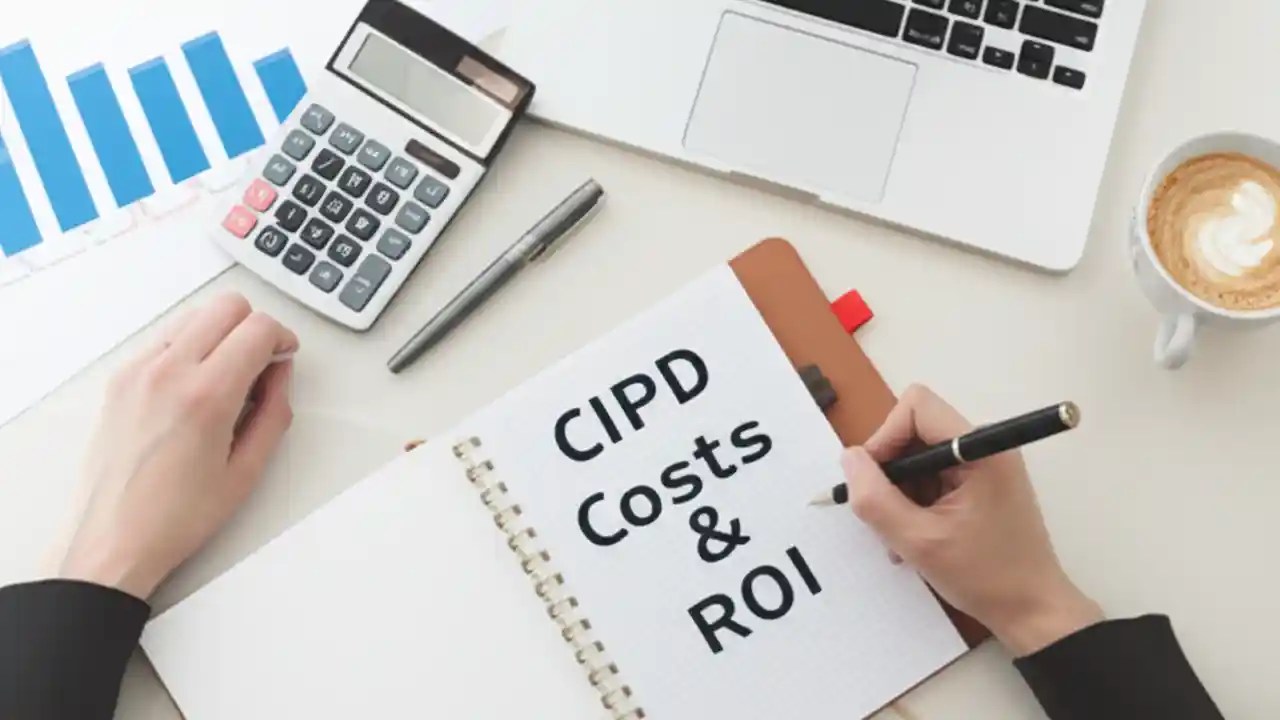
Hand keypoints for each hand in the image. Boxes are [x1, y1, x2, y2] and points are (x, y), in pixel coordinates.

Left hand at [59, 294, 297, 600]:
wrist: (111, 541)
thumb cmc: (174, 518)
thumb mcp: (247, 470)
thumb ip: (275, 412)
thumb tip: (280, 373)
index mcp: (206, 396)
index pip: (257, 328)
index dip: (282, 338)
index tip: (284, 357)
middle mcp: (168, 372)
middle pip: (226, 306)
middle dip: (253, 327)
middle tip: (261, 362)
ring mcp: (137, 371)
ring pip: (194, 315)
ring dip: (219, 334)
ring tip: (227, 378)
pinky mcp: (120, 379)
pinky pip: (165, 339)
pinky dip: (188, 348)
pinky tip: (194, 386)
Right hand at [843, 386, 1102, 655]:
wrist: (1033, 611)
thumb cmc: (984, 577)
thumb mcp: (918, 541)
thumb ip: (876, 499)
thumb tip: (849, 458)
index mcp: (981, 450)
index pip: (916, 407)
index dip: (885, 437)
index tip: (874, 481)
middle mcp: (985, 447)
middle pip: (914, 431)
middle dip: (890, 472)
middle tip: (884, 516)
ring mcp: (984, 466)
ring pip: (919, 458)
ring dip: (900, 494)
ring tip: (901, 539)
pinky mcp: (980, 485)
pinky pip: (933, 478)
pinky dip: (915, 503)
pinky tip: (915, 538)